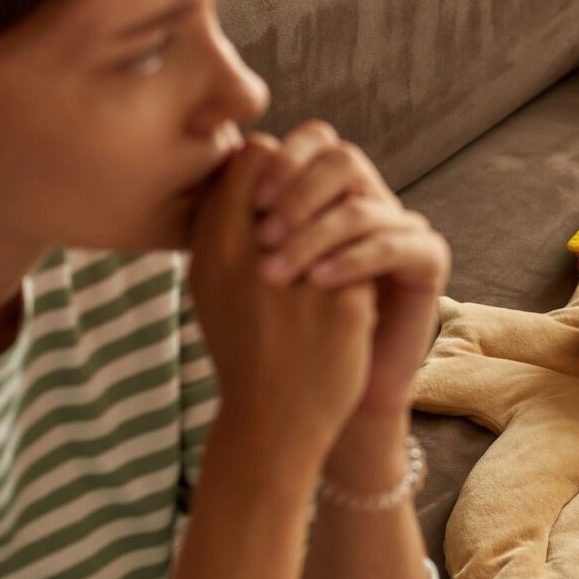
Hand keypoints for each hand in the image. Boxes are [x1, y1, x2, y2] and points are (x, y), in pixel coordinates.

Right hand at [188, 139, 375, 457]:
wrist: (272, 422)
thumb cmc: (243, 350)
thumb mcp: (210, 286)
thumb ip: (220, 228)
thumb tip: (242, 170)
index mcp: (216, 245)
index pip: (253, 157)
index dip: (276, 163)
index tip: (287, 187)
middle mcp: (254, 254)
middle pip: (299, 172)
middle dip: (316, 180)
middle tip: (325, 200)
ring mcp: (303, 277)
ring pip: (342, 206)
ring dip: (345, 216)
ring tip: (344, 238)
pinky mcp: (346, 303)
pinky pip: (368, 252)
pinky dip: (367, 259)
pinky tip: (363, 281)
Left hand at [245, 122, 451, 415]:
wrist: (316, 400)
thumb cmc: (273, 333)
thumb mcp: (244, 267)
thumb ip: (234, 212)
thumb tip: (220, 159)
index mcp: (327, 194)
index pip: (312, 141)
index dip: (280, 160)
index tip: (248, 201)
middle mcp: (367, 202)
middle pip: (342, 158)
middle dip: (298, 190)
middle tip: (262, 233)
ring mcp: (400, 230)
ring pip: (363, 205)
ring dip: (316, 233)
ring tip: (278, 272)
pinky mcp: (426, 263)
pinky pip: (395, 243)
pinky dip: (352, 260)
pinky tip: (318, 282)